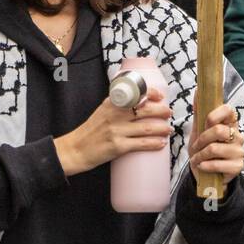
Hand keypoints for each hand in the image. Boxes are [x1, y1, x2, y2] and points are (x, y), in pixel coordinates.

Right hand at [54, 87, 171, 177]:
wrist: (74, 150)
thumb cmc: (90, 131)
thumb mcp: (102, 111)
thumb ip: (118, 106)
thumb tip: (140, 102)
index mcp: (111, 103)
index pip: (135, 93)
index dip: (151, 93)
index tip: (161, 96)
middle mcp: (115, 115)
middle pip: (145, 110)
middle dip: (161, 111)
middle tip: (168, 113)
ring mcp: (117, 131)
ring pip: (147, 128)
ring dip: (162, 129)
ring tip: (169, 129)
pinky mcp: (118, 146)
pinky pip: (141, 144)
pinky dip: (154, 143)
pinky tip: (161, 143)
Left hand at [187, 103, 243, 187]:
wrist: (204, 172)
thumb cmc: (203, 149)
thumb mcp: (198, 130)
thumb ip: (199, 112)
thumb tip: (198, 90)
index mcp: (230, 123)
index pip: (229, 110)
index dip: (215, 115)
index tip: (206, 123)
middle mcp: (238, 136)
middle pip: (219, 130)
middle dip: (202, 139)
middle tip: (196, 146)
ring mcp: (239, 151)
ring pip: (215, 148)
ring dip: (200, 155)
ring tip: (197, 159)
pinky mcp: (237, 166)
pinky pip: (217, 164)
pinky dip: (205, 166)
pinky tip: (202, 167)